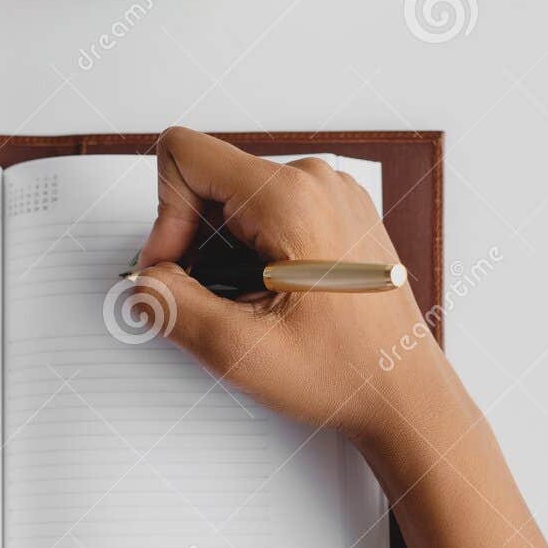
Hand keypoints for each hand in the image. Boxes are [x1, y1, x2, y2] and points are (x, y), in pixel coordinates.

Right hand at [134, 127, 465, 447]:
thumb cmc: (345, 371)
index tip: (180, 270)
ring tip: (253, 306)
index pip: (185, 154)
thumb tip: (144, 282)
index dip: (164, 216)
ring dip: (224, 254)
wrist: (403, 393)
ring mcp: (329, 195)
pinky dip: (253, 255)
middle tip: (218, 301)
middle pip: (209, 182)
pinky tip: (273, 299)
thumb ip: (171, 305)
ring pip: (235, 203)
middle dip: (194, 243)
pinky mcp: (335, 214)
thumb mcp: (236, 349)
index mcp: (289, 198)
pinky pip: (267, 215)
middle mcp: (314, 181)